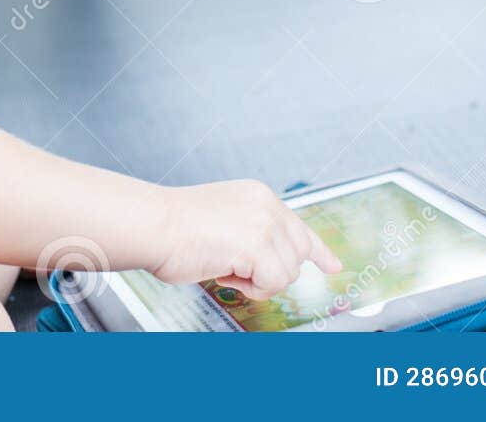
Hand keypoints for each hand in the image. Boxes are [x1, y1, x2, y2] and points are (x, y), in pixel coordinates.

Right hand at [150, 179, 342, 298]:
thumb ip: (251, 232)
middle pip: (298, 254)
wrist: (153, 224)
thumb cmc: (173, 227)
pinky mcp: (259, 247)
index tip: (332, 265)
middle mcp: (267, 206)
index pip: (299, 226)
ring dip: (255, 280)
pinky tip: (225, 273)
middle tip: (243, 273)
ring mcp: (265, 225)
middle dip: (274, 271)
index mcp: (258, 195)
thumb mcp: (223, 219)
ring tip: (223, 265)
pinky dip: (250, 288)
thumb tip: (267, 261)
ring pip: (286, 273)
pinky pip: (272, 284)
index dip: (318, 251)